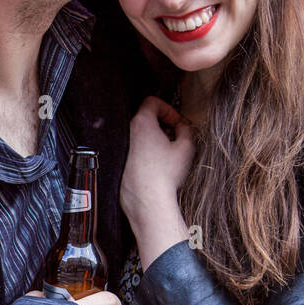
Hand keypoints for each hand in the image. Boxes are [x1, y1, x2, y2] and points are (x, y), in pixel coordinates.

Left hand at [120, 96, 194, 226]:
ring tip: (165, 155)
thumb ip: (186, 129)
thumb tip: (183, 127)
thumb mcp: (186, 147)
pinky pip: (130, 153)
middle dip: (161, 125)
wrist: (148, 202)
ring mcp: (119, 149)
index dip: (168, 109)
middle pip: (144, 119)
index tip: (177, 123)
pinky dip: (142, 155)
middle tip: (174, 138)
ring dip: (152, 141)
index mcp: (141, 123)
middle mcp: (126, 133)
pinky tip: (154, 168)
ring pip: (137, 137)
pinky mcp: (117, 165)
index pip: (152, 101)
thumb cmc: (166, 175)